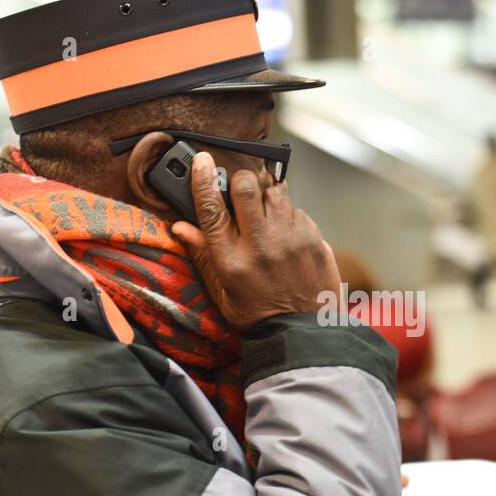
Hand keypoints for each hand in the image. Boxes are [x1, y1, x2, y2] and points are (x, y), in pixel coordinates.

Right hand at [171, 152, 339, 329]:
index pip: (212, 209)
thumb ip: (203, 257)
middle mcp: (261, 246)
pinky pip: (298, 212)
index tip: (202, 161)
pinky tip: (287, 236)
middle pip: (246, 187)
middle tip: (240, 189)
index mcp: (231, 261)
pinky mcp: (314, 240)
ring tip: (266, 215)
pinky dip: (290, 218)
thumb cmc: (259, 315)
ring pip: (276, 192)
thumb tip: (181, 226)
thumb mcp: (221, 293)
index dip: (204, 180)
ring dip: (268, 196)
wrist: (303, 334)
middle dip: (241, 180)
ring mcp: (291, 241)